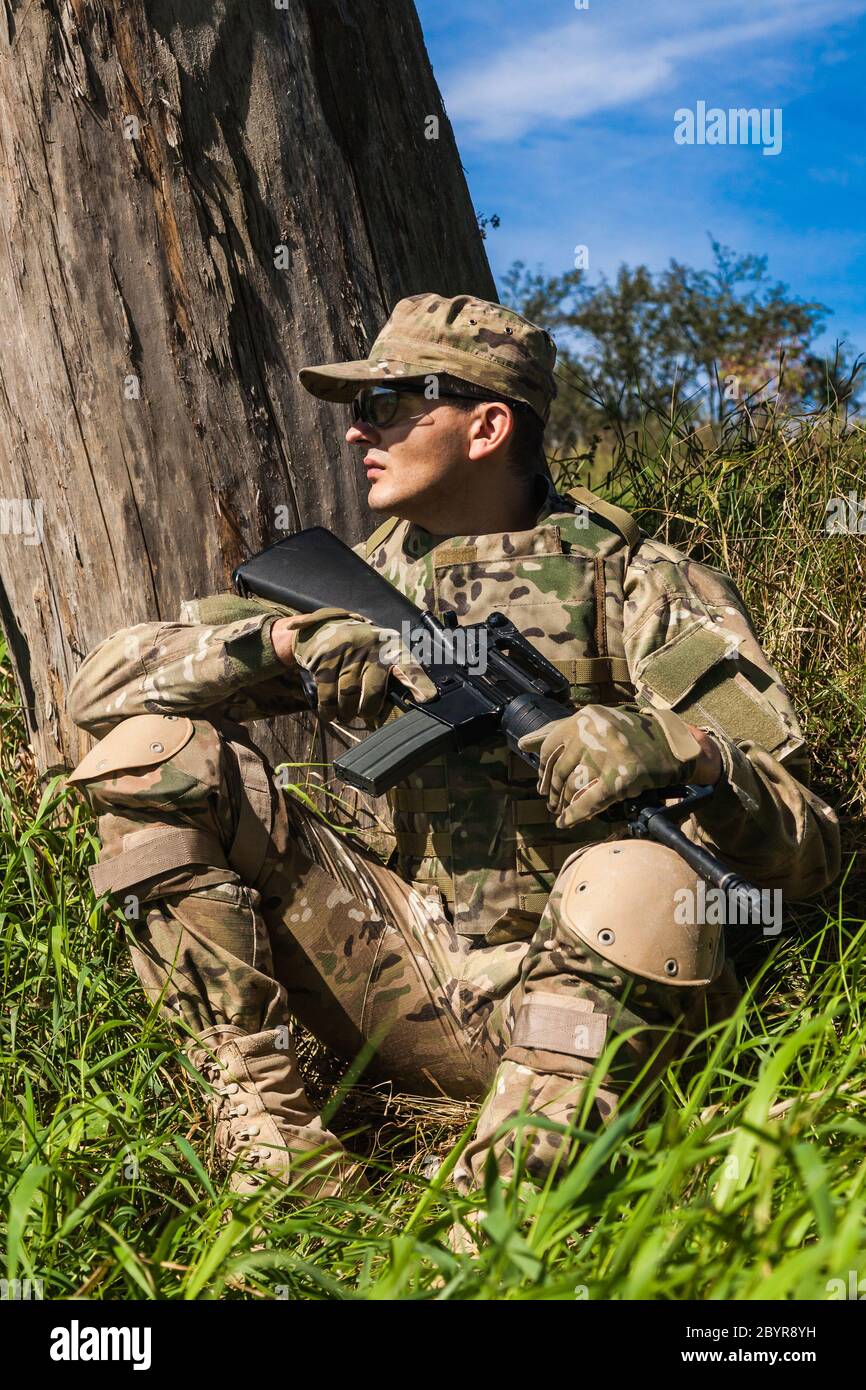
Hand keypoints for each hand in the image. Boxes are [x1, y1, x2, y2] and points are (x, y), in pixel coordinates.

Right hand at [274, 607, 435, 722]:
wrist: (327, 626)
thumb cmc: (362, 650)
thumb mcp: (383, 653)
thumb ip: (397, 676)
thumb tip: (413, 705)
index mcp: (391, 647)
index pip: (408, 666)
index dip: (418, 683)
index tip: (428, 698)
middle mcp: (371, 647)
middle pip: (373, 691)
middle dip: (367, 710)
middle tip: (364, 714)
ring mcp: (347, 651)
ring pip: (348, 695)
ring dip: (346, 712)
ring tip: (346, 714)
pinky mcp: (325, 658)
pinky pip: (327, 693)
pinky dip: (328, 709)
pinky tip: (330, 712)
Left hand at [517, 702, 711, 827]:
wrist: (673, 746)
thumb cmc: (630, 736)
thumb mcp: (595, 724)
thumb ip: (558, 732)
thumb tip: (523, 744)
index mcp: (586, 717)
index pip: (550, 747)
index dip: (543, 771)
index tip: (542, 785)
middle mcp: (595, 732)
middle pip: (560, 770)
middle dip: (552, 791)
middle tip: (551, 803)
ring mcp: (610, 755)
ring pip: (572, 786)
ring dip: (562, 804)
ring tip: (560, 812)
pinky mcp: (623, 777)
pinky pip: (590, 801)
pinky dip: (575, 815)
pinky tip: (566, 822)